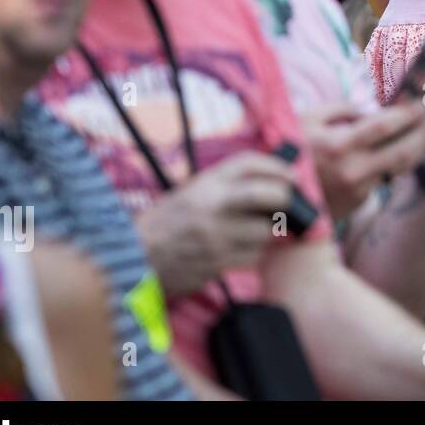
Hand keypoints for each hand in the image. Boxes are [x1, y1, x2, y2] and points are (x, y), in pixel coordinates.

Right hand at [137, 152, 296, 295]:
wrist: (134, 258)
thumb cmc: (166, 223)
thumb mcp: (192, 192)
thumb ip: (227, 185)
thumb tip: (274, 179)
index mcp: (205, 183)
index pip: (250, 162)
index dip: (276, 166)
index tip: (289, 174)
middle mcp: (213, 205)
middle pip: (272, 195)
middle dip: (286, 198)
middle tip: (286, 202)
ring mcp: (217, 235)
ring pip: (265, 231)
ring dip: (265, 231)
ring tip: (249, 230)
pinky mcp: (218, 262)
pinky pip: (252, 255)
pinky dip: (252, 252)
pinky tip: (236, 249)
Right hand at [300, 99, 424, 220]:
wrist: (279, 197)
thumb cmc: (292, 149)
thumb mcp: (308, 118)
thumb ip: (342, 108)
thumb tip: (370, 108)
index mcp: (338, 145)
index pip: (385, 126)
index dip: (408, 114)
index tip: (421, 103)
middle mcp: (352, 170)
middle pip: (403, 151)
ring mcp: (358, 190)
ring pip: (399, 168)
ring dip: (418, 150)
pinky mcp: (359, 202)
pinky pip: (383, 178)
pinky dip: (394, 164)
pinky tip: (402, 150)